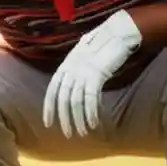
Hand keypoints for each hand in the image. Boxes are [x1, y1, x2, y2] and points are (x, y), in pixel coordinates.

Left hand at [43, 10, 141, 137]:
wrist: (119, 32)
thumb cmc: (104, 44)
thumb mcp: (84, 57)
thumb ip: (76, 71)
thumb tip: (74, 87)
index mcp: (65, 65)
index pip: (52, 90)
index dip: (49, 108)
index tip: (48, 123)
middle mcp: (71, 69)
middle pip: (63, 100)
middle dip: (64, 119)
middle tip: (68, 134)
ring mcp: (82, 72)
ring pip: (76, 102)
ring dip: (79, 120)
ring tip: (82, 133)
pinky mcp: (96, 74)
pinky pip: (90, 99)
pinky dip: (90, 113)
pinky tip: (93, 123)